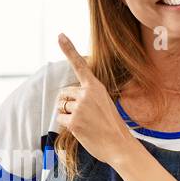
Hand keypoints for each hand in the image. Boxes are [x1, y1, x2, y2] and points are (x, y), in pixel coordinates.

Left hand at [54, 34, 133, 166]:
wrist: (120, 145)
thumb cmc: (111, 126)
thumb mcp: (103, 104)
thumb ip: (87, 97)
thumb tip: (66, 99)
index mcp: (95, 87)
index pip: (80, 65)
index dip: (69, 49)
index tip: (60, 35)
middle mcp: (86, 93)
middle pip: (63, 94)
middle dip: (68, 105)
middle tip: (86, 117)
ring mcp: (79, 107)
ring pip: (60, 107)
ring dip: (67, 115)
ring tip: (85, 123)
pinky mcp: (73, 121)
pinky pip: (60, 119)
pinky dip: (67, 126)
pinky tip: (81, 130)